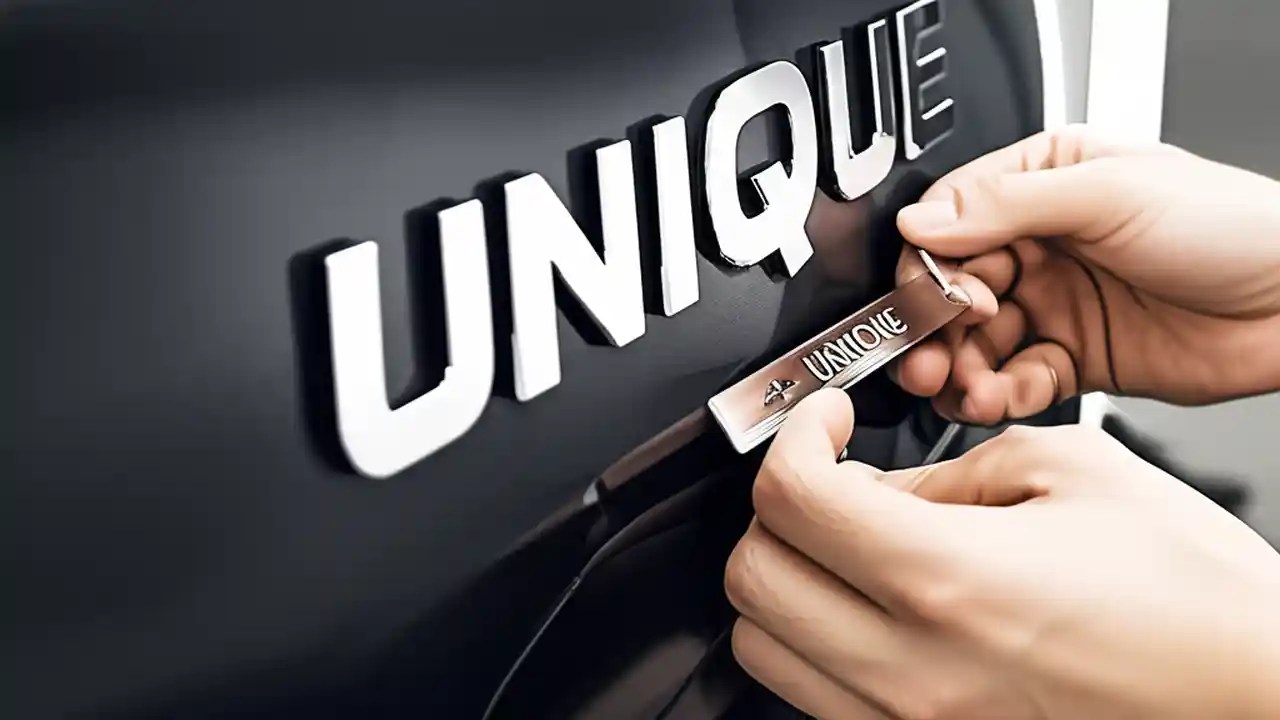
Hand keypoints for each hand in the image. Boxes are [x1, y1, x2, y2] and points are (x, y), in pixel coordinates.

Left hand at [725, 389, 1279, 719]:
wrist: (1255, 695)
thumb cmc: (1196, 596)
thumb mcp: (1071, 473)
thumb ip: (945, 470)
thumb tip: (869, 482)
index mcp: (949, 578)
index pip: (791, 498)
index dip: (795, 436)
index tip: (825, 422)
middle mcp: (914, 669)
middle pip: (751, 577)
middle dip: (777, 507)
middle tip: (829, 476)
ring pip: (766, 649)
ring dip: (788, 580)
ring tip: (850, 546)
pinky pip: (819, 697)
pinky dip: (821, 642)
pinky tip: (880, 605)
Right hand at [893, 125, 1279, 423]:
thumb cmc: (1231, 224)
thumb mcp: (1109, 194)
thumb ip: (1006, 206)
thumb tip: (921, 221)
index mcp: (1040, 185)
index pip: (949, 226)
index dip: (934, 270)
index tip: (943, 300)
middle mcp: (1040, 244)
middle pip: (953, 293)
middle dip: (936, 332)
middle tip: (933, 360)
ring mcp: (1057, 304)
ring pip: (977, 344)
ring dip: (962, 371)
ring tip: (967, 389)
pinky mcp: (1077, 358)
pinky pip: (1016, 382)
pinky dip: (1001, 396)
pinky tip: (1000, 399)